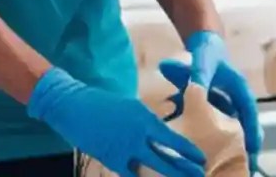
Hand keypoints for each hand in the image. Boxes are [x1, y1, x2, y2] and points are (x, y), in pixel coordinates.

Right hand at [27, 67, 205, 176]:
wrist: (75, 106)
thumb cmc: (105, 105)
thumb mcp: (132, 108)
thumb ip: (148, 122)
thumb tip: (162, 133)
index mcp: (145, 119)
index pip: (172, 139)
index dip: (187, 150)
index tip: (200, 158)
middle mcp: (137, 134)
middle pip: (165, 157)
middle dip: (183, 169)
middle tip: (200, 176)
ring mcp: (123, 147)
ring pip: (150, 168)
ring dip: (167, 176)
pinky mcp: (110, 157)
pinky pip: (129, 174)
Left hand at [178, 33, 263, 172]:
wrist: (202, 41)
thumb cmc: (208, 51)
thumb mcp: (204, 62)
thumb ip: (199, 76)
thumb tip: (194, 91)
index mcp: (239, 90)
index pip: (249, 114)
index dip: (252, 132)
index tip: (254, 150)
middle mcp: (235, 99)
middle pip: (243, 126)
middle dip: (244, 145)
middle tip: (247, 167)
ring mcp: (224, 103)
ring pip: (229, 127)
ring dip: (228, 144)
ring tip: (229, 165)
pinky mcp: (212, 104)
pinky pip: (212, 122)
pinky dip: (208, 134)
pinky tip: (200, 148)